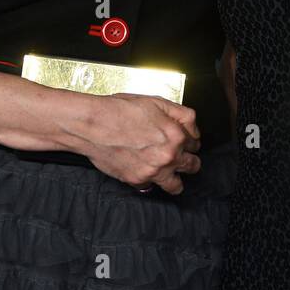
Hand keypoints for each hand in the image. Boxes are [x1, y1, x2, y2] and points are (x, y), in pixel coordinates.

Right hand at [84, 94, 201, 194]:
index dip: (190, 141)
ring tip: (171, 174)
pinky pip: (152, 187)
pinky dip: (150, 180)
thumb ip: (182, 114)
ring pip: (176, 185)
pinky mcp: (137, 181)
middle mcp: (168, 156)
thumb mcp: (157, 102)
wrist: (93, 125)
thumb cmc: (119, 111)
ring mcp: (154, 171)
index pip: (196, 144)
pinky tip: (146, 171)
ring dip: (176, 179)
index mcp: (176, 135)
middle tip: (183, 158)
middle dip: (189, 161)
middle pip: (192, 165)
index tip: (186, 142)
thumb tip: (193, 127)